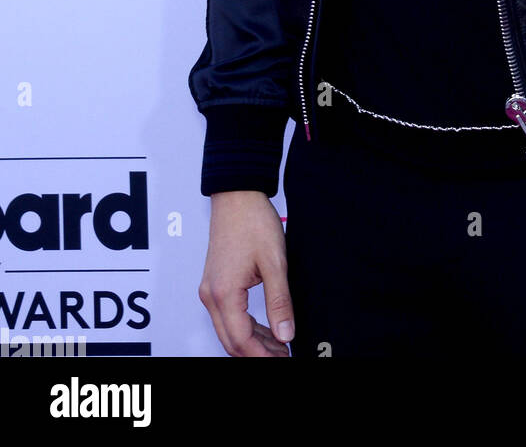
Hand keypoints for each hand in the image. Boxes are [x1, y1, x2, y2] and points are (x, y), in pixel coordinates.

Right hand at [199, 190, 294, 356]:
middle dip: (257, 354)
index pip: (241, 341)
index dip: (262, 356)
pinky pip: (228, 315)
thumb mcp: (274, 263)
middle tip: (283, 356)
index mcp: (223, 293)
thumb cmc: (252, 221)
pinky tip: (266, 328)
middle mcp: (211, 295)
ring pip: (228, 330)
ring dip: (253, 342)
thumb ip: (279, 302)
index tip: (283, 359)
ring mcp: (210, 289)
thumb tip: (285, 334)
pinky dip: (246, 327)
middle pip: (231, 341)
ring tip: (279, 346)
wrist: (237, 195)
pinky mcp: (215, 283)